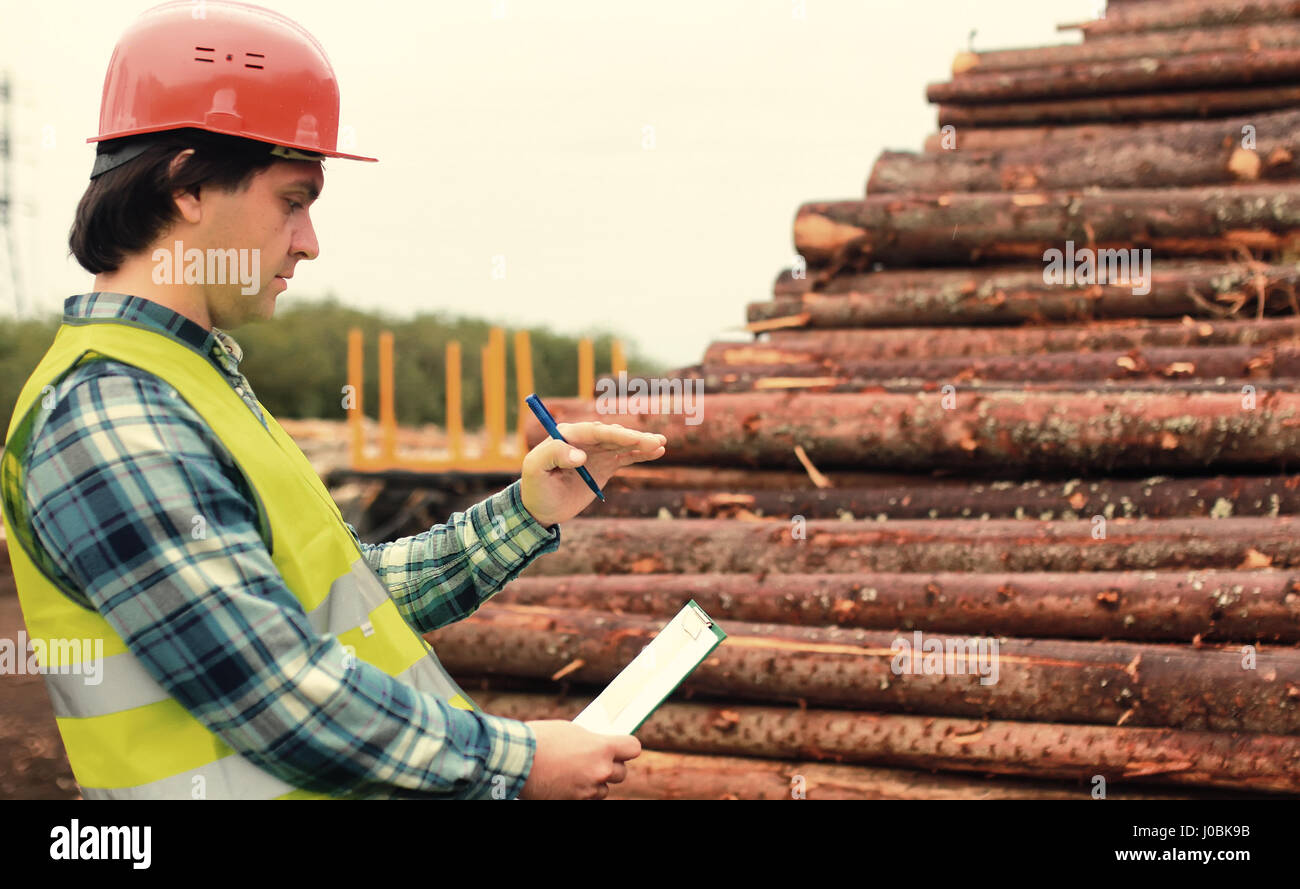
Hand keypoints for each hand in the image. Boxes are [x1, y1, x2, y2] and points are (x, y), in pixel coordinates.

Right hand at [518, 720, 641, 799]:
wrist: (517, 760)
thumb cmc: (542, 739)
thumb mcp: (571, 731)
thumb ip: (591, 740)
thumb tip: (600, 745)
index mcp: (602, 748)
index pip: (633, 748)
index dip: (627, 747)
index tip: (622, 746)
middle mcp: (600, 771)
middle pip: (621, 773)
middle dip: (611, 767)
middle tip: (595, 760)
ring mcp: (587, 790)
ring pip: (603, 789)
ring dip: (594, 782)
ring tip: (575, 772)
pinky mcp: (574, 802)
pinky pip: (586, 799)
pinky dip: (580, 793)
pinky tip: (566, 783)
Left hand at [520, 421, 666, 526]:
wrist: (541, 508)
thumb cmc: (535, 487)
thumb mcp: (536, 470)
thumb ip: (553, 455)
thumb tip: (580, 456)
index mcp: (566, 435)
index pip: (594, 431)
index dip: (614, 434)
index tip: (632, 439)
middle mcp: (583, 440)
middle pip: (612, 435)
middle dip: (634, 437)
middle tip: (654, 441)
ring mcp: (596, 452)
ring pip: (622, 444)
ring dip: (641, 443)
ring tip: (660, 443)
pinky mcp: (605, 466)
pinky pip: (626, 457)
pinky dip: (641, 454)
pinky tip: (657, 451)